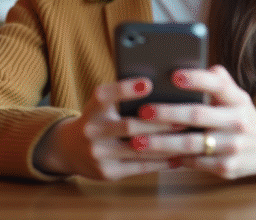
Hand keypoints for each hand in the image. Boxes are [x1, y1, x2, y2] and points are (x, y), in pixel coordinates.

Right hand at [34, 77, 177, 179]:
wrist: (69, 150)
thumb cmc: (97, 120)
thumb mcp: (101, 106)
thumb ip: (122, 99)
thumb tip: (162, 92)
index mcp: (92, 109)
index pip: (106, 95)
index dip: (125, 89)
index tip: (148, 83)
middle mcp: (92, 131)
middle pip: (129, 126)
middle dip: (159, 123)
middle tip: (184, 117)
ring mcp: (99, 154)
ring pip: (139, 149)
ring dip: (166, 144)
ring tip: (187, 137)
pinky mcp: (108, 173)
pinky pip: (140, 167)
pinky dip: (162, 162)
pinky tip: (178, 157)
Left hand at [130, 65, 255, 178]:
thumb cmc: (238, 114)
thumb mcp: (235, 95)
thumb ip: (217, 81)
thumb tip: (194, 62)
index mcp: (237, 99)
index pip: (217, 84)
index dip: (196, 79)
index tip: (173, 76)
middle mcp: (238, 121)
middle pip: (198, 115)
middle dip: (167, 113)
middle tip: (143, 111)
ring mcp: (233, 146)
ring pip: (191, 144)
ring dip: (162, 142)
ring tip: (138, 140)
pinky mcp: (227, 167)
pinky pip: (194, 162)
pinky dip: (172, 159)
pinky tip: (153, 156)